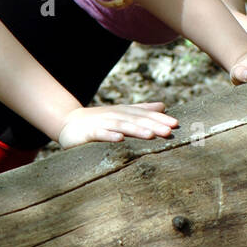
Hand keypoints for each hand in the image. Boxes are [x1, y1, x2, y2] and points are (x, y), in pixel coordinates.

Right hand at [57, 103, 178, 147]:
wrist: (69, 123)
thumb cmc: (100, 121)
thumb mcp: (122, 114)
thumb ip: (141, 110)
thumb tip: (163, 106)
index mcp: (124, 113)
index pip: (145, 115)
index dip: (160, 119)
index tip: (176, 124)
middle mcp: (115, 116)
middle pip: (136, 120)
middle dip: (153, 125)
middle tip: (169, 130)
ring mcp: (101, 123)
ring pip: (121, 126)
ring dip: (135, 130)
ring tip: (150, 134)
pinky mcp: (88, 133)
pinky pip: (99, 134)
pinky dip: (109, 136)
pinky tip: (119, 139)